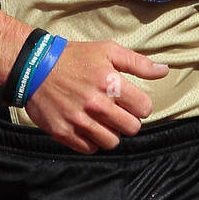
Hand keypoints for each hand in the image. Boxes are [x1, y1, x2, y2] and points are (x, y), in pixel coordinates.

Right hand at [25, 39, 169, 153]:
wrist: (34, 67)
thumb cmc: (75, 57)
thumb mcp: (107, 51)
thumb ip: (138, 63)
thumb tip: (164, 71)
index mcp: (111, 82)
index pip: (145, 108)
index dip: (140, 104)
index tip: (131, 101)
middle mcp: (96, 104)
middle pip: (132, 128)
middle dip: (128, 120)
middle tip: (116, 111)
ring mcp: (79, 121)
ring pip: (112, 142)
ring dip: (111, 132)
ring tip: (102, 120)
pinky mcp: (64, 133)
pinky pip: (90, 149)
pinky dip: (92, 140)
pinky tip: (87, 126)